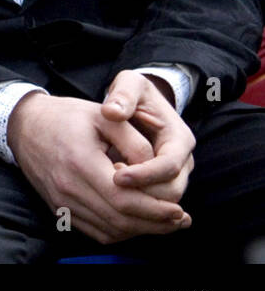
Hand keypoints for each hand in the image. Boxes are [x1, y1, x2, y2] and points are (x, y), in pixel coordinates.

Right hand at [7, 89, 189, 244]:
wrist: (25, 125)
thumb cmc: (67, 117)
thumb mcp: (104, 117)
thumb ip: (135, 142)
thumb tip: (156, 171)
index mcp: (80, 162)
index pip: (124, 200)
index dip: (155, 209)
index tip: (180, 209)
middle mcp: (67, 188)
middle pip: (119, 221)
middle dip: (155, 224)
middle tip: (181, 219)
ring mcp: (61, 202)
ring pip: (109, 230)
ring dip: (141, 231)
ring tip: (165, 223)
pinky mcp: (59, 209)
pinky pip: (95, 231)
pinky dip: (120, 232)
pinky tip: (137, 223)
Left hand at [102, 70, 195, 204]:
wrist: (138, 104)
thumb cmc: (134, 93)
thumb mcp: (130, 84)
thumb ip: (123, 94)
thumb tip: (112, 112)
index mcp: (180, 139)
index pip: (168, 167)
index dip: (144, 175)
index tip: (115, 176)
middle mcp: (182, 162)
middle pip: (170, 192)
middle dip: (141, 193)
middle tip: (108, 182)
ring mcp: (173, 176)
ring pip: (162, 204)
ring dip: (136, 201)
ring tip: (106, 185)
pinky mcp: (160, 185)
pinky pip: (152, 206)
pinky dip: (133, 204)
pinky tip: (109, 194)